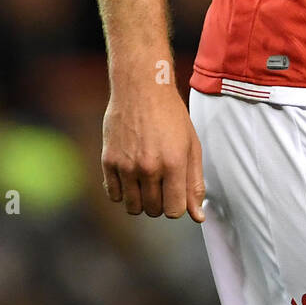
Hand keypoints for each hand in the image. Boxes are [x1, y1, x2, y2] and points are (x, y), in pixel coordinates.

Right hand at [102, 85, 205, 219]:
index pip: (174, 211)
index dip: (177, 206)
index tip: (176, 192)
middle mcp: (148, 167)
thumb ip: (195, 182)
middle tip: (162, 181)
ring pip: (133, 207)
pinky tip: (131, 174)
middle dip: (161, 202)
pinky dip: (123, 191)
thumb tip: (198, 216)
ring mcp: (125, 165)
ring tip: (147, 179)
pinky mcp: (107, 161)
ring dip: (142, 200)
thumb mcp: (191, 146)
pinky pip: (114, 195)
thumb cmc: (171, 116)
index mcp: (173, 163)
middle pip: (154, 210)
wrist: (141, 88)